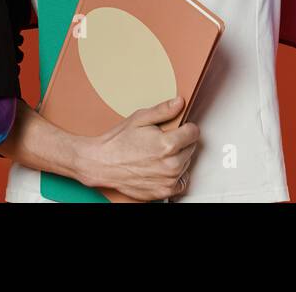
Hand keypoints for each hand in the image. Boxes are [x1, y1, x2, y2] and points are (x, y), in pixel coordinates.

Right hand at [75, 97, 198, 200]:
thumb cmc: (118, 142)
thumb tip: (179, 103)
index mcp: (167, 145)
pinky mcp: (163, 192)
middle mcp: (171, 165)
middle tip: (162, 140)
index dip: (186, 127)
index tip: (179, 128)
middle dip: (181, 142)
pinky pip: (181, 182)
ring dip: (178, 158)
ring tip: (158, 154)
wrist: (102, 164)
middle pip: (191, 148)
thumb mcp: (140, 118)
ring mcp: (168, 181)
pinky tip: (162, 167)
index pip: (194, 133)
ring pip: (186, 164)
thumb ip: (163, 110)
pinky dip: (175, 175)